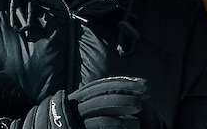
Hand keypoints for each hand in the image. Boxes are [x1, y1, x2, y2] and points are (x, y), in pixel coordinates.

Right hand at [9, 77, 148, 128]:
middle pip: (104, 91)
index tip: (141, 83)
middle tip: (147, 91)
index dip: (122, 82)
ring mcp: (74, 116)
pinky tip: (130, 124)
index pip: (102, 85)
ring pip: (102, 104)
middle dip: (127, 88)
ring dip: (124, 103)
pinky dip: (115, 123)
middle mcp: (74, 104)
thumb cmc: (59, 126)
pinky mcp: (75, 128)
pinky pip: (98, 124)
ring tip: (141, 105)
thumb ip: (88, 109)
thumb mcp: (75, 116)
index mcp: (76, 100)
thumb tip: (111, 104)